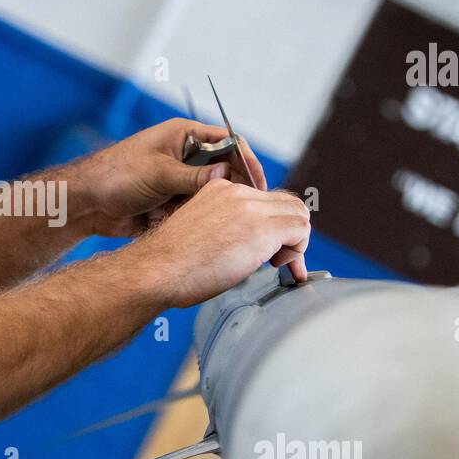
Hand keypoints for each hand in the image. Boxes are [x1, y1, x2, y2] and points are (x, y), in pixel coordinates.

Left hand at [68, 118, 267, 237]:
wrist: (87, 204)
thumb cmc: (115, 175)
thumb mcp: (158, 173)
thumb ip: (193, 177)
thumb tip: (227, 177)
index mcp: (184, 136)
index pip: (228, 142)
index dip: (246, 161)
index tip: (257, 184)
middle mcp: (186, 156)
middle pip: (225, 170)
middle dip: (233, 190)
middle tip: (247, 210)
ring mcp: (180, 180)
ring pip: (211, 194)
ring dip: (212, 207)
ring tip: (216, 220)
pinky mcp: (173, 202)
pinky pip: (195, 210)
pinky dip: (195, 218)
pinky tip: (193, 226)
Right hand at [130, 179, 310, 308]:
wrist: (158, 270)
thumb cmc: (171, 263)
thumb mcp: (200, 230)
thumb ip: (225, 227)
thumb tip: (245, 245)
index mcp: (219, 188)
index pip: (264, 198)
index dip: (274, 224)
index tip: (270, 248)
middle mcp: (237, 192)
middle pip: (286, 202)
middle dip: (290, 232)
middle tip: (280, 258)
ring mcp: (250, 207)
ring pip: (298, 212)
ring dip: (296, 240)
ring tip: (279, 263)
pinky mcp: (262, 227)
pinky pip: (300, 228)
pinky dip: (299, 249)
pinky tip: (280, 265)